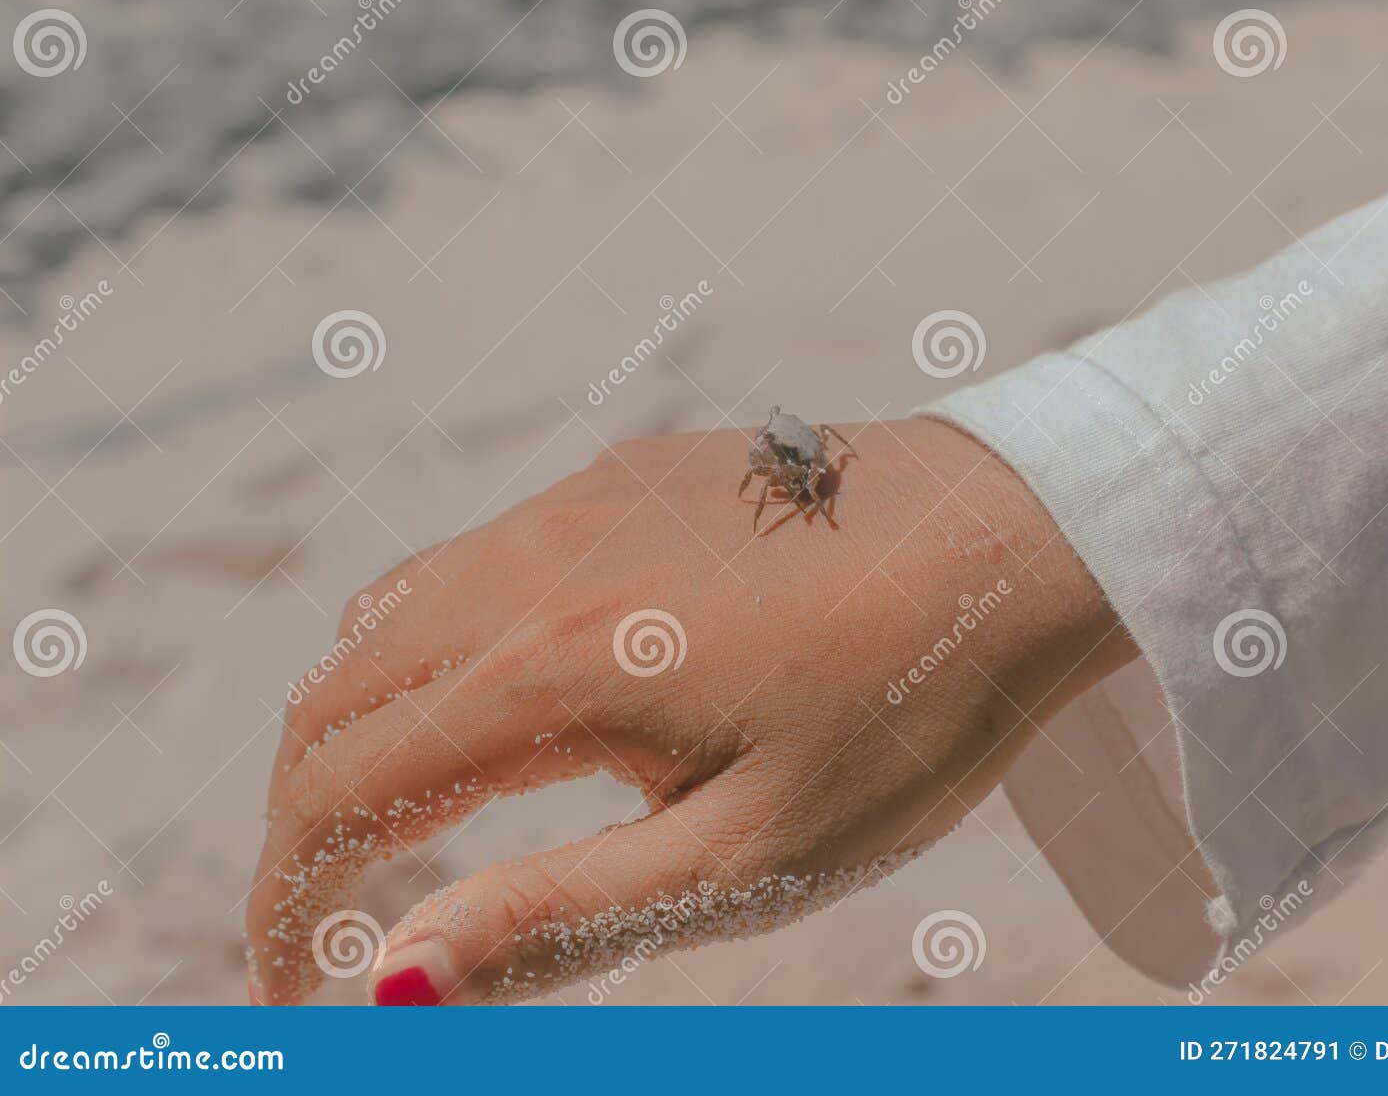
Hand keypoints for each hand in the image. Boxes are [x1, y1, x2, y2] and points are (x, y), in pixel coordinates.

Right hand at [245, 416, 1132, 1003]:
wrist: (1022, 535)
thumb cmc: (909, 709)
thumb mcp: (747, 854)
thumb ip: (558, 918)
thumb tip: (391, 987)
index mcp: (548, 667)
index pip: (337, 788)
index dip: (285, 900)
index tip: (293, 989)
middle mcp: (531, 562)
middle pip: (334, 697)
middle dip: (304, 821)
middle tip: (330, 924)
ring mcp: (572, 504)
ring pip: (389, 616)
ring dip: (358, 725)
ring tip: (400, 823)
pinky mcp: (618, 477)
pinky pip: (469, 561)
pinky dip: (429, 651)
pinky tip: (502, 706)